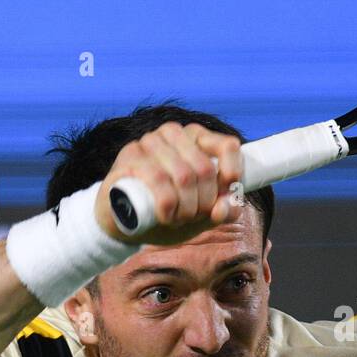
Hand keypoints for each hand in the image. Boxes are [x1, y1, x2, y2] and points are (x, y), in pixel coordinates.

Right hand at [95, 122, 243, 243]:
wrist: (123, 221)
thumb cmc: (168, 212)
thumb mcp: (202, 215)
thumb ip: (223, 212)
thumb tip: (225, 207)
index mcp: (197, 139)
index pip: (227, 145)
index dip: (233, 172)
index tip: (227, 194)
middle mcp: (173, 134)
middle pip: (205, 169)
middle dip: (204, 203)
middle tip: (192, 217)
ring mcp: (149, 142)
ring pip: (183, 175)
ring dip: (185, 208)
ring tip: (177, 219)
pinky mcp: (129, 156)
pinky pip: (158, 179)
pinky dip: (167, 204)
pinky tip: (165, 216)